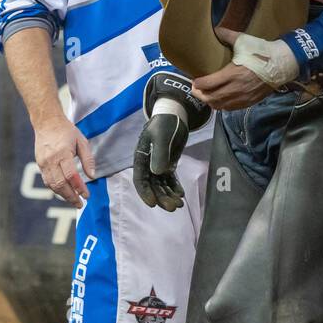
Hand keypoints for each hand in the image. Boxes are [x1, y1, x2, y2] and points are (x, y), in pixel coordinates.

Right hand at [34, 116, 95, 207]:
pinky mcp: (39, 165)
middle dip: (71, 196)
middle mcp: (51, 160)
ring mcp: (43, 163)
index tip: (87, 196)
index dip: (79, 188)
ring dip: (63, 195)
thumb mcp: (82, 141)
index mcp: (63, 153)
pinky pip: (47, 181)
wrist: (47, 122)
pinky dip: (55, 189)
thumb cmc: (67, 131)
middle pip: (60, 184)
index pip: (71, 176)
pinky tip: (64, 192)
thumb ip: (88, 159)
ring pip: (52, 185)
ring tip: (73, 200)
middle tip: (80, 204)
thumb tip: (92, 176)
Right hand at [134, 70, 210, 209]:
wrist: (175, 115)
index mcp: (141, 157)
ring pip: (162, 185)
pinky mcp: (168, 163)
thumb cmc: (164, 124)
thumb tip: (158, 173)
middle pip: (152, 186)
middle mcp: (148, 164)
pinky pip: (170, 179)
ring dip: (169, 195)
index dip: (145, 192)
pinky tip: (181, 195)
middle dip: (161, 197)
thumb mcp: (161, 137)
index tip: (153, 204)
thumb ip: (160, 154)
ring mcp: (158, 164)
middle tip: (173, 207)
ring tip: (180, 204)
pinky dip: (175, 187)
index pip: (140, 179)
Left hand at [190, 26, 280, 109]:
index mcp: (232, 74)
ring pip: (220, 106)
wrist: (281, 64)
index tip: (194, 80)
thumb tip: (216, 29)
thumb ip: (227, 35)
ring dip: (211, 101)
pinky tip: (220, 100)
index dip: (198, 84)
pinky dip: (222, 105)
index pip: (208, 84)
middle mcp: (236, 88)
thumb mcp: (244, 40)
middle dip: (200, 95)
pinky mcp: (250, 102)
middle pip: (211, 98)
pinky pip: (231, 108)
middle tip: (196, 89)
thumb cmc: (261, 51)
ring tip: (206, 94)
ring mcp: (243, 97)